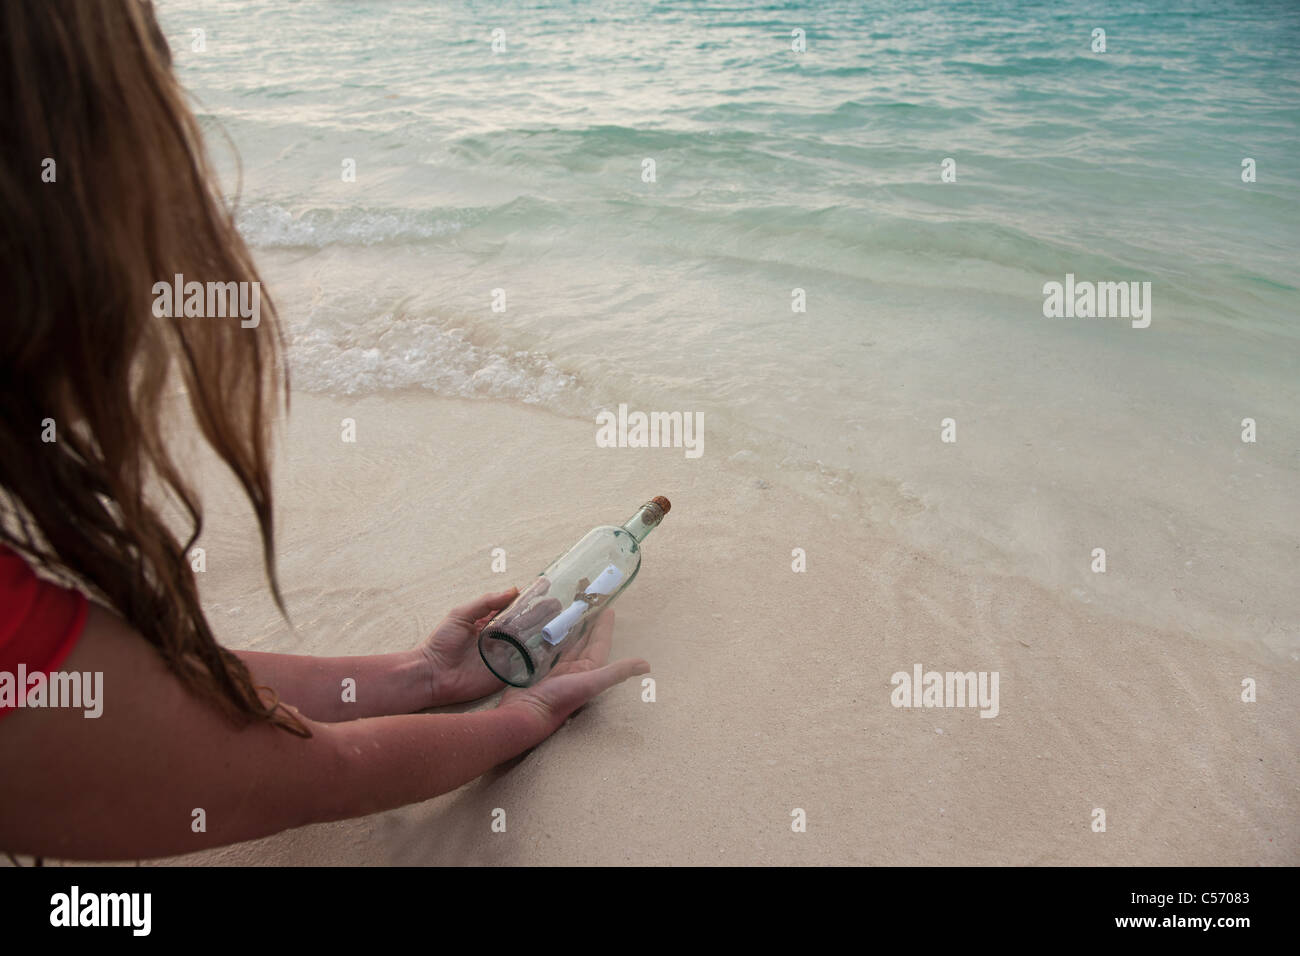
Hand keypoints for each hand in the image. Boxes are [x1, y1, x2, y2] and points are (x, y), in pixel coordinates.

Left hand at [419, 581, 562, 705]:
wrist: (432, 674)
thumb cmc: (441, 643)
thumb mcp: (461, 614)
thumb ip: (486, 602)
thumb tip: (512, 590)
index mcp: (490, 622)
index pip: (514, 607)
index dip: (529, 597)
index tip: (544, 586)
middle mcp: (501, 638)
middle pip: (527, 623)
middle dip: (542, 612)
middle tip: (557, 604)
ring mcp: (505, 655)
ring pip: (530, 641)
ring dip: (545, 631)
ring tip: (560, 621)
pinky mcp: (507, 673)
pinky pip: (527, 664)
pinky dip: (541, 655)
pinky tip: (553, 646)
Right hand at [497, 609, 648, 736]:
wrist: (526, 715)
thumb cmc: (559, 701)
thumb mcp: (591, 684)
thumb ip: (617, 672)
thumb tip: (647, 665)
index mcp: (589, 670)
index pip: (600, 641)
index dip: (604, 624)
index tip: (609, 606)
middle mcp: (575, 669)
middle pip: (583, 638)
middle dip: (587, 620)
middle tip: (588, 600)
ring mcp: (557, 669)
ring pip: (566, 642)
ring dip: (569, 626)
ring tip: (569, 607)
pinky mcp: (539, 668)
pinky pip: (548, 647)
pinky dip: (550, 635)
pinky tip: (547, 625)